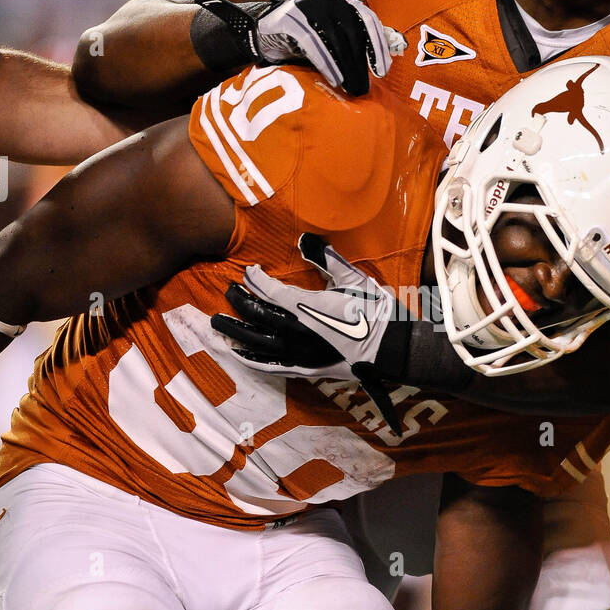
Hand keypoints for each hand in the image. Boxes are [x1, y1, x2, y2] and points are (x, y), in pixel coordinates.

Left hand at [210, 233, 405, 433]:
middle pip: (256, 315)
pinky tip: (238, 354)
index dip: (255, 279)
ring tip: (218, 323)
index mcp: (306, 306)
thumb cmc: (375, 311)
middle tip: (228, 291)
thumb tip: (304, 240)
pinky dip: (252, 359)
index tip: (249, 271)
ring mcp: (298, 352)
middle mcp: (296, 331)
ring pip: (257, 341)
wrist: (392, 348)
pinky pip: (271, 366)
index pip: (269, 291)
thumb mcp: (353, 279)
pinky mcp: (305, 369)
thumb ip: (326, 259)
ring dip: (235, 331)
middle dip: (239, 301)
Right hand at [256, 0, 405, 95]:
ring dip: (344, 65)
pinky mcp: (290, 17)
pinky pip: (313, 42)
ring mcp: (308, 4)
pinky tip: (334, 79)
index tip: (383, 70)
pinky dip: (326, 63)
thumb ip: (358, 41)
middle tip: (363, 86)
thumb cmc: (308, 38)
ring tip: (349, 86)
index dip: (378, 47)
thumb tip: (389, 59)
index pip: (369, 21)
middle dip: (359, 62)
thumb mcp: (336, 36)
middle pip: (353, 31)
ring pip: (334, 38)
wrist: (268, 31)